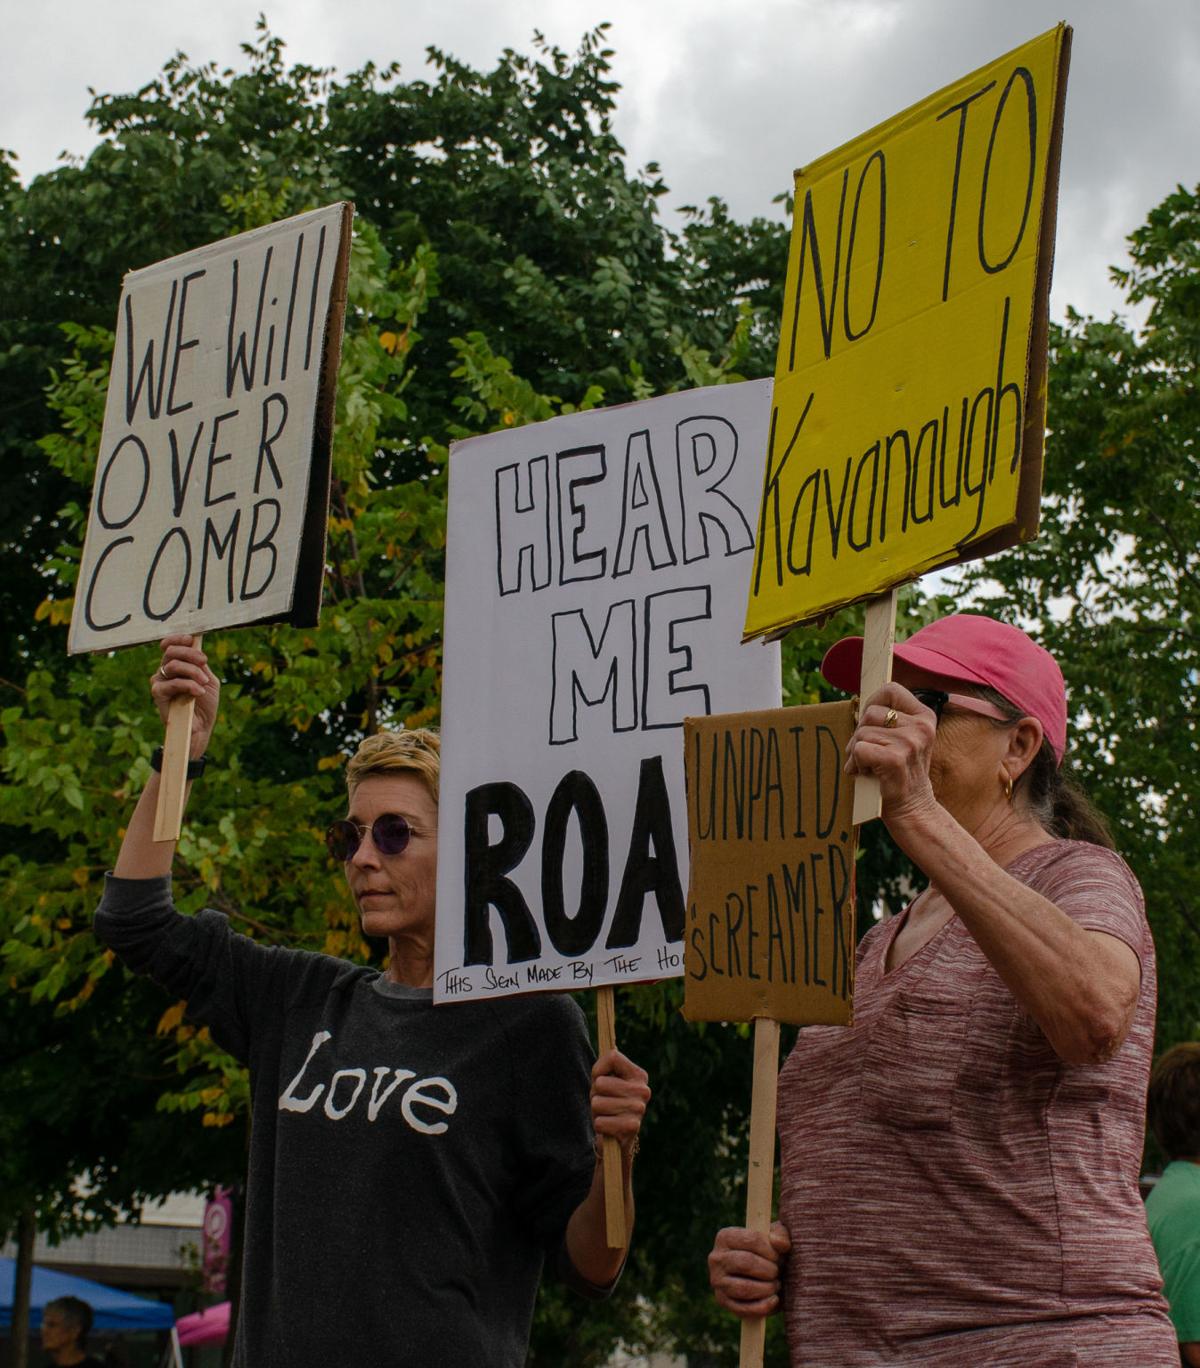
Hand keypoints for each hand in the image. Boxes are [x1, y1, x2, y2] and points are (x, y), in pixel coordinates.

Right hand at [151, 635, 219, 758]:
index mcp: (177, 665)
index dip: (178, 639)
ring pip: (172, 665)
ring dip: (192, 672)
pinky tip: (198, 692)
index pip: (170, 645)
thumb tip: (196, 644)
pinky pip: (170, 683)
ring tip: (204, 683)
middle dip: (189, 653)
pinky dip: (187, 685)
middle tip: (204, 661)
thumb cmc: (205, 704)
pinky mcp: (157, 694)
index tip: (191, 639)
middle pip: (171, 651)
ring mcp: (160, 682)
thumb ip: (201, 664)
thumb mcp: (209, 680)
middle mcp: (165, 671)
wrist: (201, 726)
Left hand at [590, 1049, 649, 1156]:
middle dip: (595, 1095)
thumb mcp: (605, 1082)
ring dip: (597, 1112)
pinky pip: (600, 1122)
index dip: (598, 1069)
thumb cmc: (608, 1104)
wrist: (616, 1139)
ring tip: (607, 1115)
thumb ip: (605, 1067)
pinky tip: (609, 1129)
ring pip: (598, 1103)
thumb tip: (611, 1049)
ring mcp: (639, 1109)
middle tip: (605, 1104)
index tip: (600, 1080)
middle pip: (601, 1082)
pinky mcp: (632, 1127)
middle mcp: (643, 1090)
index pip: (613, 1056)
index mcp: (639, 1075)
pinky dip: (600, 1126)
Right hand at [708, 1222, 790, 1318]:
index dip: (770, 1250)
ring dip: (766, 1288)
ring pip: (743, 1288)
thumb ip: (781, 1234)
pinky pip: (743, 1309)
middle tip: (777, 1272)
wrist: (764, 1274)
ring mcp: (717, 1281)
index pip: (751, 1240)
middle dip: (768, 1270)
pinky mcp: (723, 1301)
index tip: (778, 1256)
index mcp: (725, 1236)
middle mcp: (716, 1258)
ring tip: (776, 1285)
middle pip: (745, 1263)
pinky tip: (774, 1300)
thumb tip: (778, 1242)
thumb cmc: (770, 1251)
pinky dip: (763, 1306)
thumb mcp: (776, 1237)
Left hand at [844, 682, 940, 823]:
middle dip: (860, 733)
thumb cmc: (899, 773)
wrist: (912, 810)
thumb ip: (888, 719)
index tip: (870, 722)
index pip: (890, 689)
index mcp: (925, 717)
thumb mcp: (902, 739)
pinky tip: (869, 774)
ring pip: (862, 732)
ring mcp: (910, 743)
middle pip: (870, 713)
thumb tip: (860, 704)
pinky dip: (856, 763)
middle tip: (866, 754)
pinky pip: (860, 749)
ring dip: (856, 752)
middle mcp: (921, 727)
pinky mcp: (896, 759)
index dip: (872, 702)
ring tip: (869, 766)